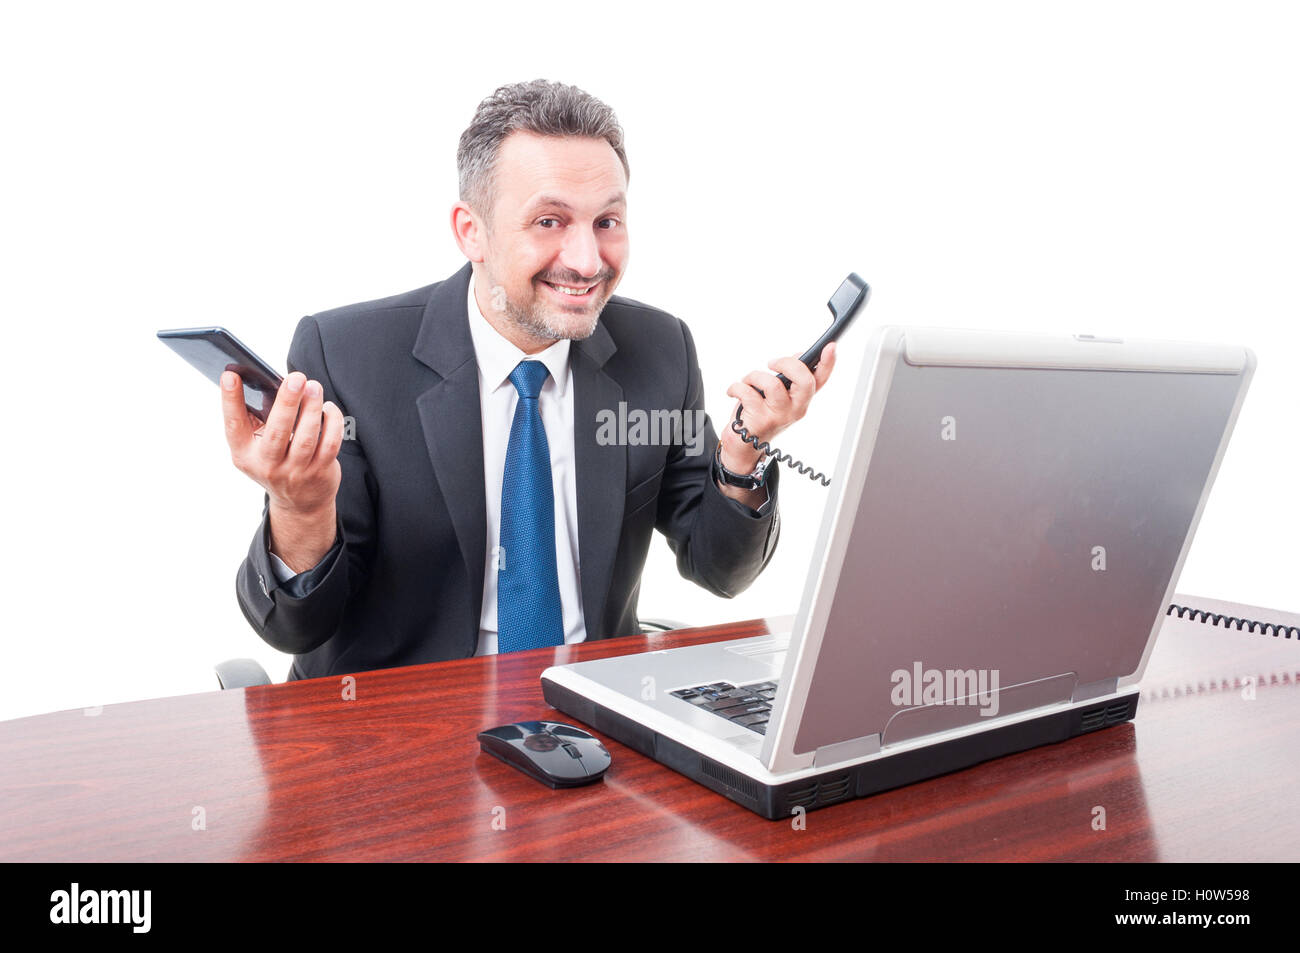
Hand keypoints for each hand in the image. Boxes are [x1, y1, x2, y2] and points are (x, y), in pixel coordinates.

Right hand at [222, 370, 344, 572]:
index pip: (234, 426)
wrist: (299, 503)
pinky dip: (332, 422)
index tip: (230, 375)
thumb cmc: (274, 461)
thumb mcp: (254, 447)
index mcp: (245, 454)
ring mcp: (296, 471)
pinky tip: (328, 408)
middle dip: (287, 402)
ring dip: (312, 408)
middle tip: (296, 377)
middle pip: (277, 431)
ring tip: (314, 386)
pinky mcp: (320, 472)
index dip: (230, 401)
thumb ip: (254, 419)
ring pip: (307, 437)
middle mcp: (268, 465)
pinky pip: (330, 443)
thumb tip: (261, 380)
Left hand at [721, 341, 836, 474]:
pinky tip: (734, 391)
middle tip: (772, 363)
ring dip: (754, 376)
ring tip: (748, 381)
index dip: (828, 363)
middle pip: (805, 381)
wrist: (745, 445)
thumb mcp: (779, 396)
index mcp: (802, 399)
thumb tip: (798, 356)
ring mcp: (779, 416)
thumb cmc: (761, 414)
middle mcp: (796, 409)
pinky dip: (737, 387)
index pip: (820, 380)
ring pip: (773, 384)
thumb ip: (790, 378)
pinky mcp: (761, 420)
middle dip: (787, 363)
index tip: (830, 346)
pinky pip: (748, 393)